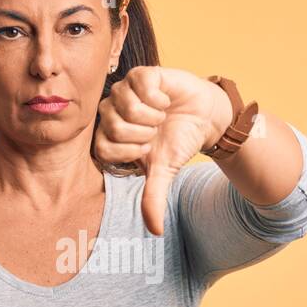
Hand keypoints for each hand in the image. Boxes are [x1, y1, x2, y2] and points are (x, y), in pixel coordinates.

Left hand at [93, 65, 231, 235]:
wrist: (203, 117)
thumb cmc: (178, 141)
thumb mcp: (165, 172)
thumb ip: (153, 198)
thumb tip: (155, 232)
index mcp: (109, 136)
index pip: (103, 148)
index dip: (130, 151)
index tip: (147, 148)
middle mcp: (111, 112)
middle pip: (113, 127)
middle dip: (144, 134)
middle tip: (156, 131)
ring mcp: (124, 91)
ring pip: (124, 105)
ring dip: (152, 116)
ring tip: (161, 116)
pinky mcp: (141, 74)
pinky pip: (140, 86)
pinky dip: (158, 99)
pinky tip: (165, 101)